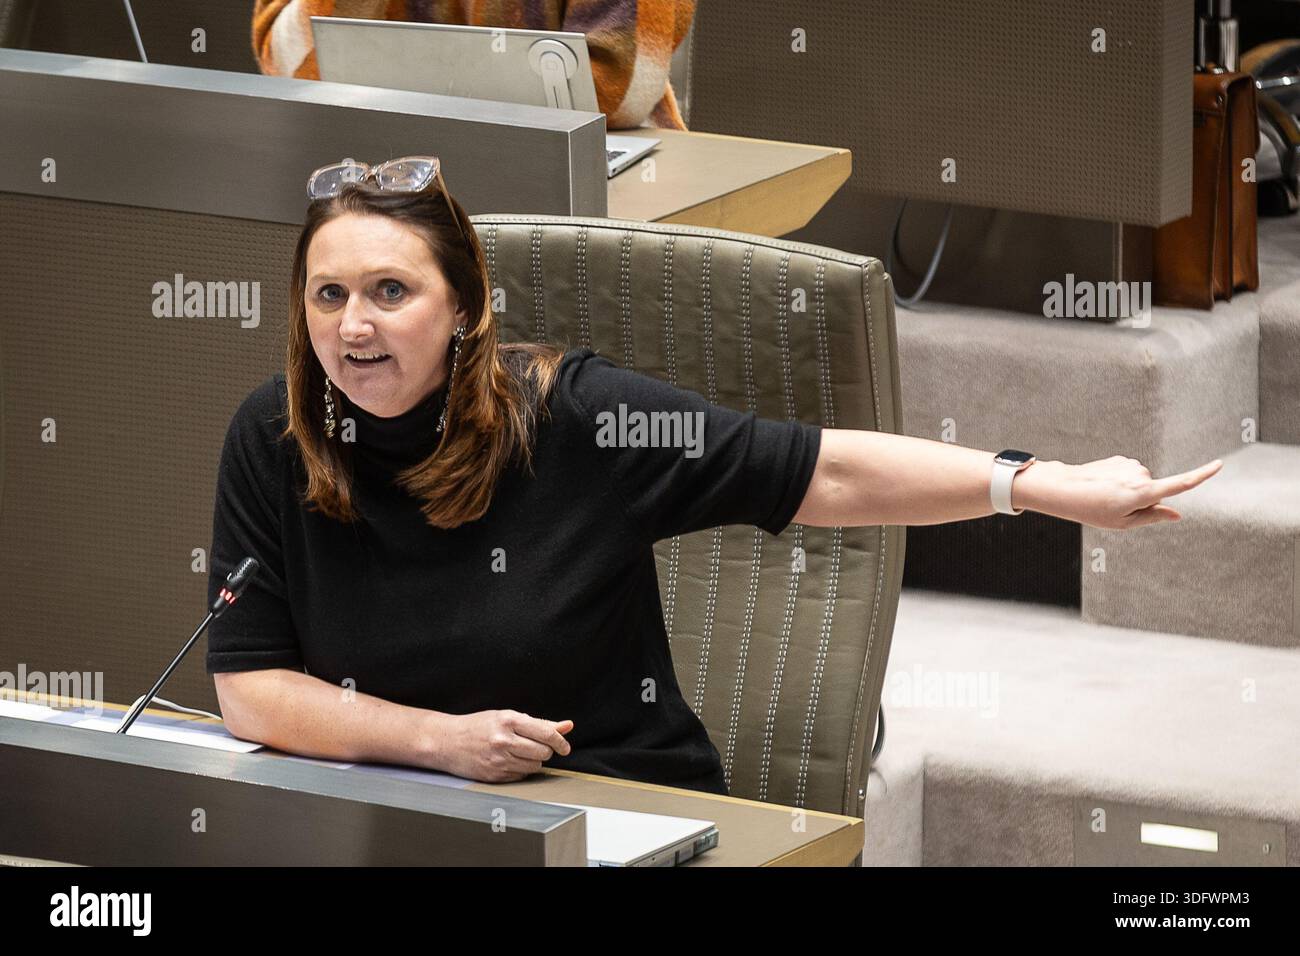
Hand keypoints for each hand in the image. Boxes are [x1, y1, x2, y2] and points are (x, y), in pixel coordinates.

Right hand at [437, 710, 573, 782]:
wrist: (446, 741)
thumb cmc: (477, 726)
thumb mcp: (506, 717)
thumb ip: (539, 723)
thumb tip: (567, 726)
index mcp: (508, 720)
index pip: (546, 733)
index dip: (560, 742)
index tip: (565, 747)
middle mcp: (503, 740)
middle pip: (543, 752)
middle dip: (545, 751)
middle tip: (535, 747)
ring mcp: (498, 760)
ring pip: (534, 767)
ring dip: (533, 762)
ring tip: (519, 753)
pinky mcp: (494, 776)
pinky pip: (521, 776)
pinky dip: (520, 770)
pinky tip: (508, 761)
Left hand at [1013, 456, 1222, 529]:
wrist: (1064, 488)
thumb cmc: (1092, 510)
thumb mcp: (1123, 522)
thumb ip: (1153, 517)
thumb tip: (1177, 513)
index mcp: (1143, 492)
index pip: (1179, 484)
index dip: (1201, 475)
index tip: (1219, 464)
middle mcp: (1140, 474)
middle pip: (1155, 491)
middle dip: (1143, 501)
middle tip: (1115, 508)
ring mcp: (1130, 464)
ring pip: (1142, 483)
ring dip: (1130, 491)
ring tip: (1106, 497)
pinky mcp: (1121, 459)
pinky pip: (1130, 475)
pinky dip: (1121, 482)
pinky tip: (1102, 486)